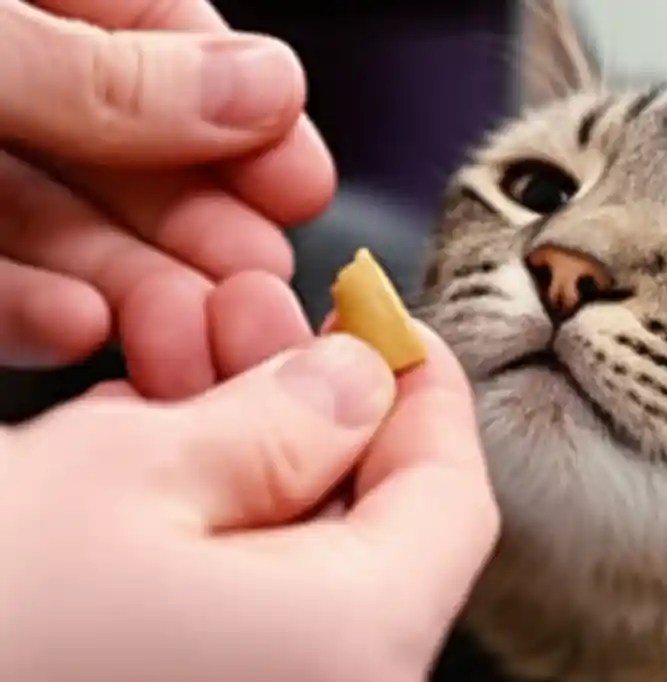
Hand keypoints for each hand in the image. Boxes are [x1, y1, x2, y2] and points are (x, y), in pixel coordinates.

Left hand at [0, 0, 334, 382]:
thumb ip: (107, 77)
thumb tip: (262, 91)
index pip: (158, 25)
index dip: (241, 105)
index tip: (299, 182)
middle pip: (119, 140)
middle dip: (198, 218)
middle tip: (259, 275)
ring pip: (53, 219)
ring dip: (132, 280)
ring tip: (189, 323)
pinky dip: (28, 311)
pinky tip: (78, 327)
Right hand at [0, 319, 498, 681]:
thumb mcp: (119, 479)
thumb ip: (277, 421)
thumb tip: (353, 383)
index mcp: (355, 658)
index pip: (455, 499)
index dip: (423, 395)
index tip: (379, 324)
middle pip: (373, 534)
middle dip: (309, 416)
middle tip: (242, 322)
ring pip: (295, 575)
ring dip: (243, 469)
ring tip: (158, 383)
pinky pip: (234, 630)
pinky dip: (199, 548)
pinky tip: (124, 481)